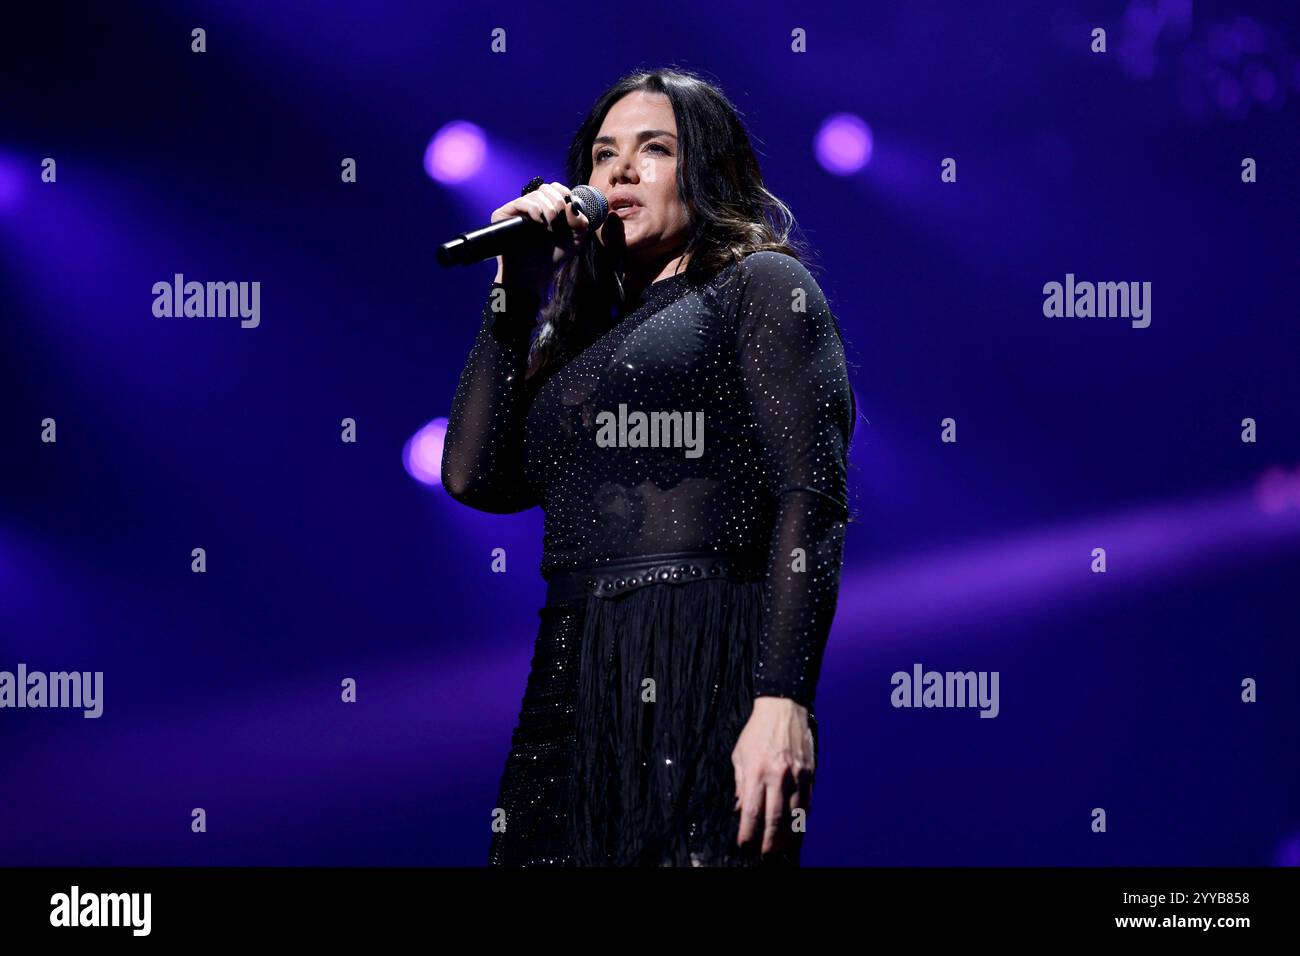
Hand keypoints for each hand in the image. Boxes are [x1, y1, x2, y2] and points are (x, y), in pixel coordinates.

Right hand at [491, 181, 591, 291]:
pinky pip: (520, 202)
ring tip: (549, 226)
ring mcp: (517, 211)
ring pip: (535, 195)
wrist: (534, 274)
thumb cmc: (552, 257)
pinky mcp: (504, 215)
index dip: (563, 192)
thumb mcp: (575, 239)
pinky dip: (533, 208)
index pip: (554, 188)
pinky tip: (538, 221)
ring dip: (547, 208)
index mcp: (547, 208)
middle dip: (556, 201)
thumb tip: (571, 204)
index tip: (568, 205)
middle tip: (558, 218)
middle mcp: (532, 207)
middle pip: (546, 188)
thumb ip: (580, 221)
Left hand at [732, 696, 814, 857]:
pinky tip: (797, 830)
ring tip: (782, 849)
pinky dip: (802, 819)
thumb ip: (740, 783)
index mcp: (756, 772)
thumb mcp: (740, 755)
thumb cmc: (757, 731)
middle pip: (775, 818)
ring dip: (788, 836)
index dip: (748, 832)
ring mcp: (797, 775)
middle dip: (769, 841)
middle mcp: (778, 776)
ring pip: (795, 815)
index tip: (744, 845)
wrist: (783, 708)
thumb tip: (740, 809)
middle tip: (765, 855)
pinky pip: (807, 802)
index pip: (752, 811)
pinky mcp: (810, 773)